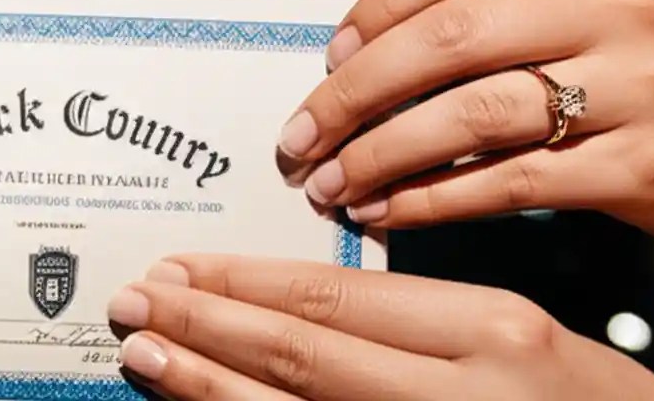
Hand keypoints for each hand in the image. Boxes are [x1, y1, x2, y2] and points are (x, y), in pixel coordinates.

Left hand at [108, 255, 653, 400]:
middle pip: (302, 349)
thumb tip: (300, 297)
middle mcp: (457, 393)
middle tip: (136, 298)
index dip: (245, 281)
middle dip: (206, 323)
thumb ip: (415, 315)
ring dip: (208, 382)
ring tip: (146, 352)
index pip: (335, 294)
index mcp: (489, 328)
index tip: (182, 266)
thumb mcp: (517, 334)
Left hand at [275, 0, 653, 248]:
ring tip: (329, 183)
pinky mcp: (637, 164)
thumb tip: (344, 65)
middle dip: (356, 91)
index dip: (383, 2)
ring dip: (382, 154)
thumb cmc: (607, 79)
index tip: (331, 54)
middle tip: (300, 136)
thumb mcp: (563, 19)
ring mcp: (633, 87)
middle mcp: (614, 11)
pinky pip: (509, 183)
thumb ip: (476, 20)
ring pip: (475, 114)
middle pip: (453, 37)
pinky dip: (432, 199)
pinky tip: (385, 211)